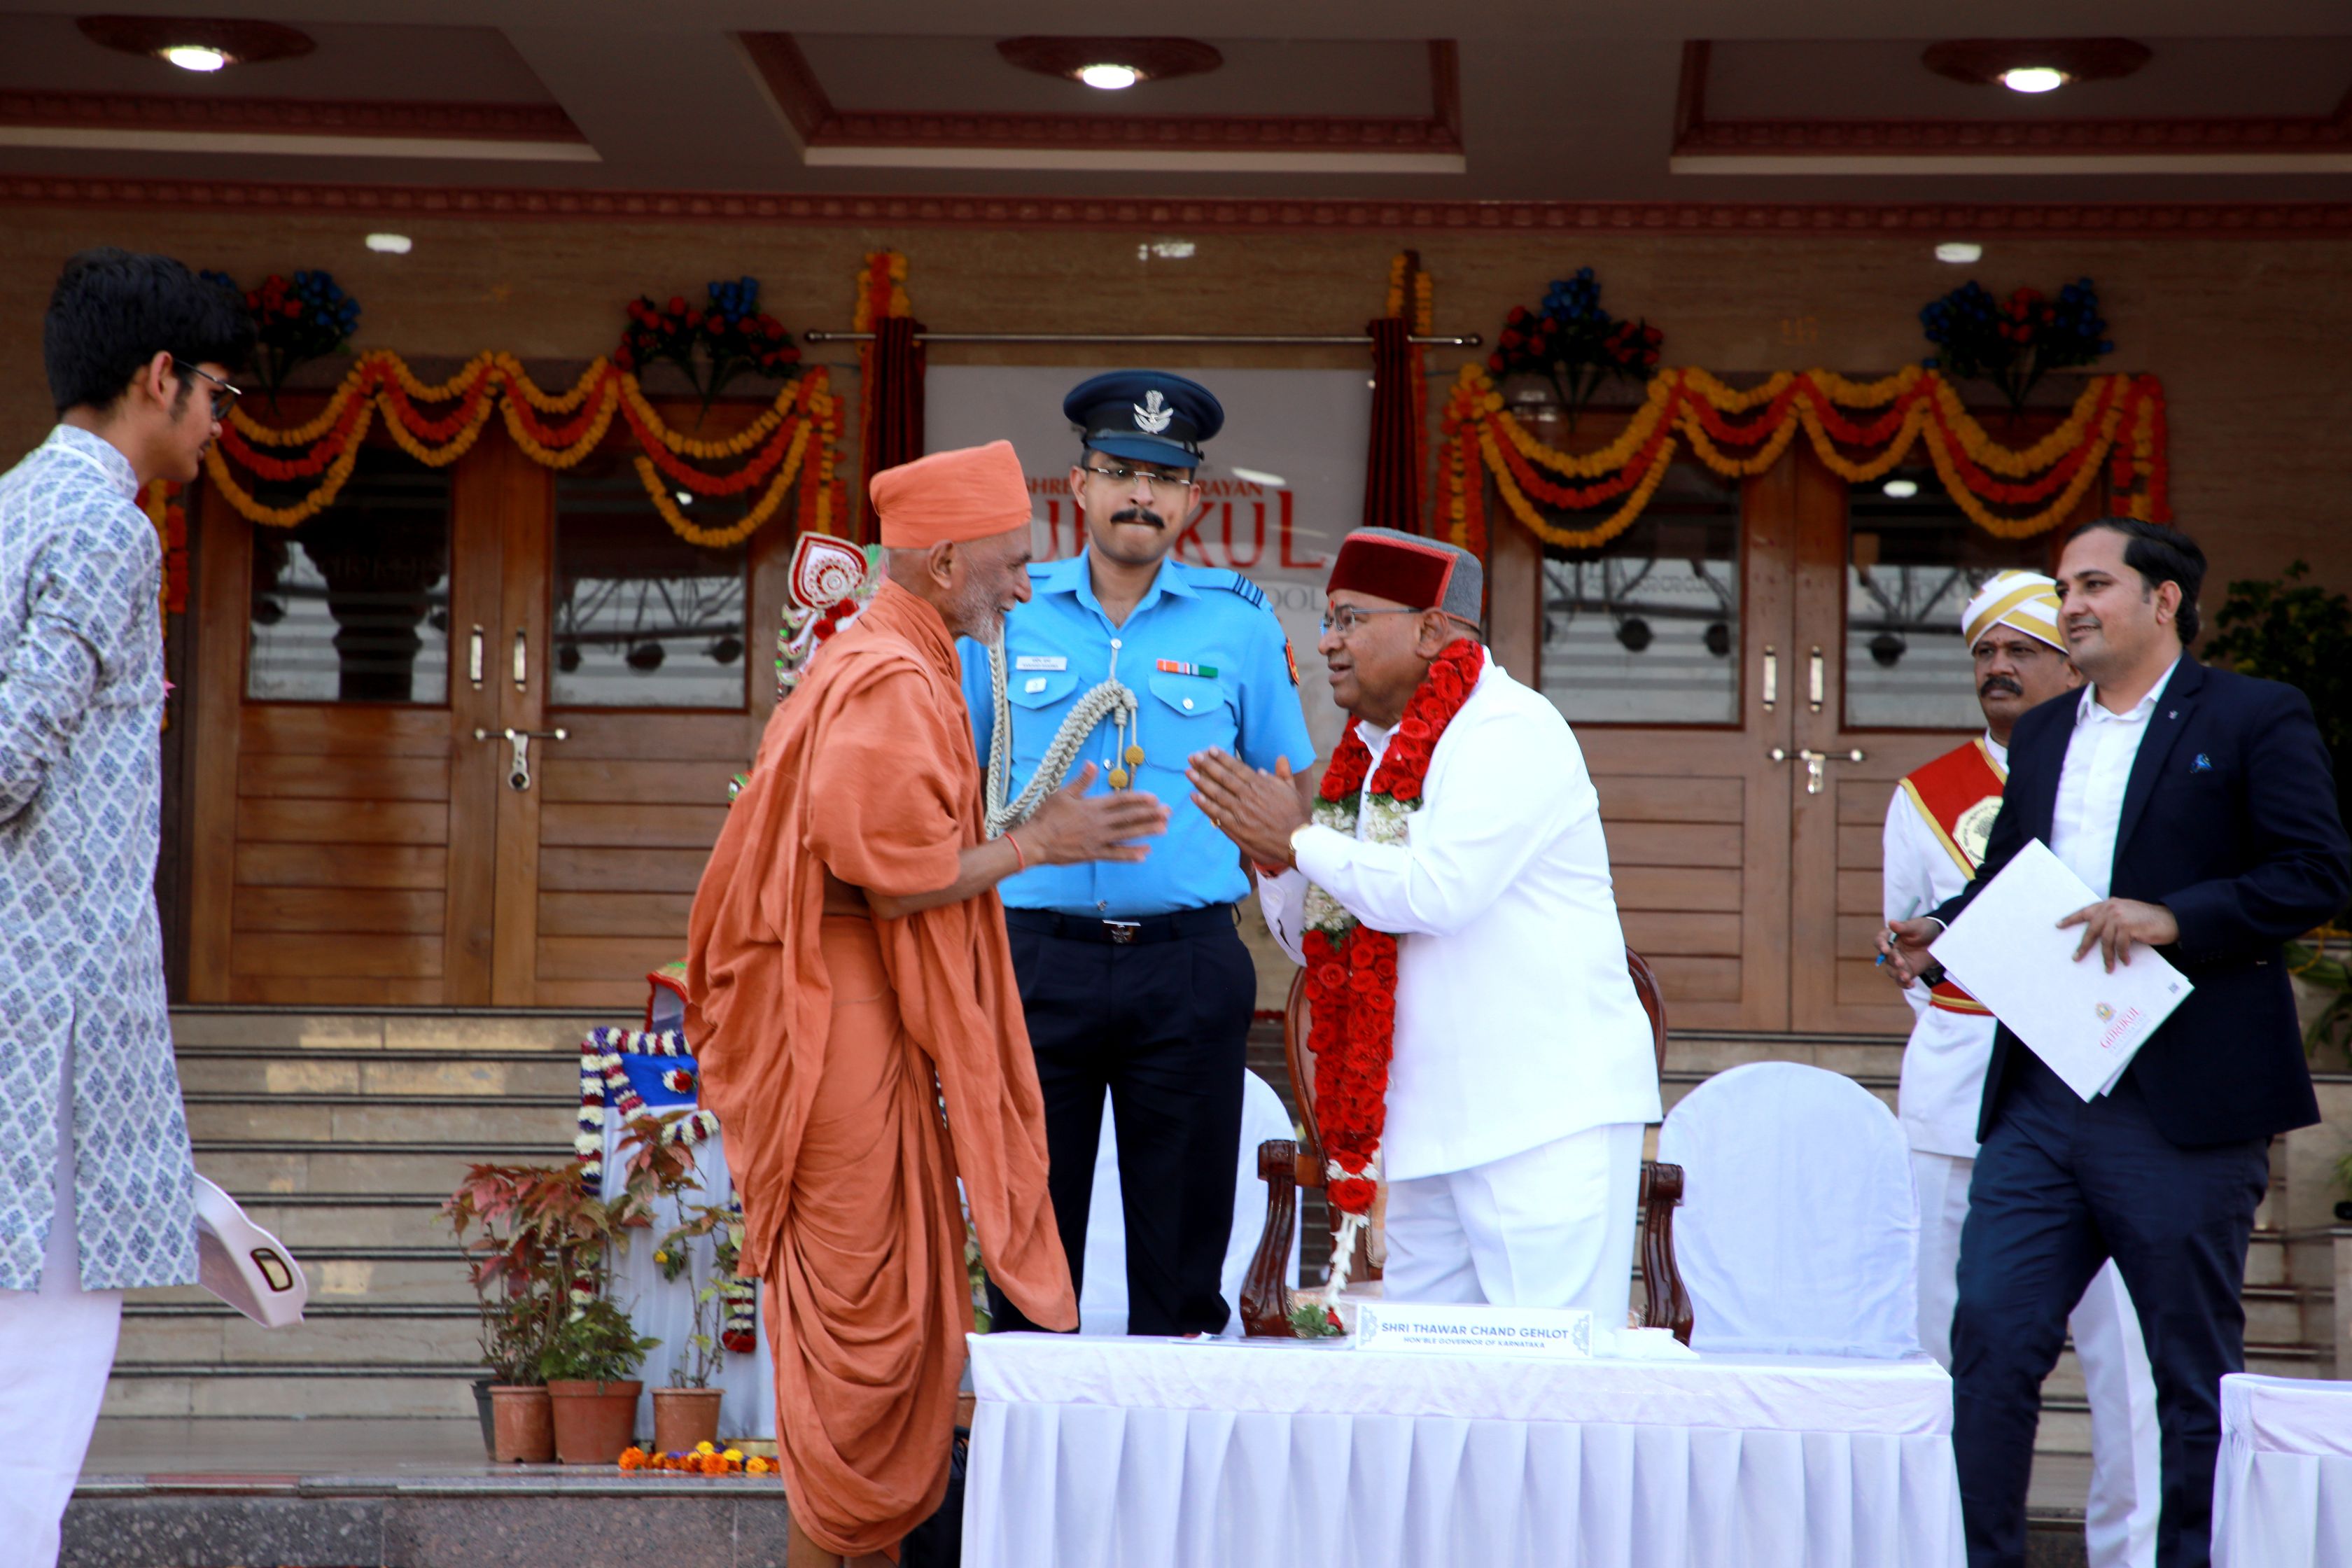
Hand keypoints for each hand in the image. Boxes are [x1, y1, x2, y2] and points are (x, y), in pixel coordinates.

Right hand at [1014, 762, 1168, 865]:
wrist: (1035, 842)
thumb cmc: (1046, 816)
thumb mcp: (1063, 794)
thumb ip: (1081, 781)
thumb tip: (1093, 763)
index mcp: (1092, 806)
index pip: (1121, 801)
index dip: (1139, 799)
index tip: (1154, 798)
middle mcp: (1099, 823)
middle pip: (1129, 817)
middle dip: (1150, 814)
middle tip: (1168, 812)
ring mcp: (1097, 839)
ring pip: (1127, 835)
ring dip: (1146, 832)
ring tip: (1163, 828)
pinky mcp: (1093, 854)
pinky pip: (1116, 855)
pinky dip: (1131, 854)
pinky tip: (1145, 853)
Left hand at [1186, 749, 1310, 869]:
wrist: (1295, 840)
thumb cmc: (1295, 816)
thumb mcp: (1293, 790)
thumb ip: (1284, 774)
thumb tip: (1280, 758)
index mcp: (1260, 785)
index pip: (1237, 768)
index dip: (1223, 758)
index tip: (1210, 750)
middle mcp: (1248, 795)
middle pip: (1223, 778)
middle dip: (1207, 766)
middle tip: (1193, 757)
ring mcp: (1240, 811)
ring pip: (1217, 794)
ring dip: (1201, 782)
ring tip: (1189, 772)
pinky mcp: (1236, 827)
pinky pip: (1217, 814)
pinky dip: (1205, 805)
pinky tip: (1194, 796)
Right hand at [1877, 918, 1942, 986]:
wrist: (1938, 940)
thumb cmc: (1924, 929)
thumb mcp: (1916, 926)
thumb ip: (1904, 927)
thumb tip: (1891, 923)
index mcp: (1890, 938)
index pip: (1879, 941)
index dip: (1880, 945)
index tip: (1886, 949)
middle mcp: (1891, 951)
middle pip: (1886, 958)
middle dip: (1893, 961)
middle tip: (1900, 963)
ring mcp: (1898, 963)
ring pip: (1892, 971)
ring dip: (1897, 974)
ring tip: (1906, 977)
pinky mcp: (1907, 972)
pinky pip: (1902, 980)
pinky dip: (1904, 984)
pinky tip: (1911, 984)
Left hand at [2057, 898, 2178, 972]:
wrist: (2170, 919)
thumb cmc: (2147, 920)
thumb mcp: (2126, 915)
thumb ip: (2111, 919)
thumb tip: (2096, 936)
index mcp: (2109, 904)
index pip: (2085, 912)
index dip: (2071, 919)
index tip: (2058, 926)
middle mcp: (2111, 908)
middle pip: (2091, 930)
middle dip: (2084, 946)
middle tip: (2076, 958)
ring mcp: (2119, 916)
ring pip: (2105, 941)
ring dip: (2106, 956)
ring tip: (2108, 968)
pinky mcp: (2128, 926)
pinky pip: (2119, 945)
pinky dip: (2121, 955)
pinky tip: (2125, 961)